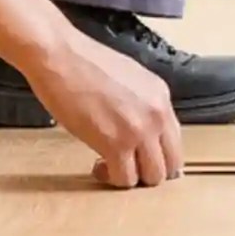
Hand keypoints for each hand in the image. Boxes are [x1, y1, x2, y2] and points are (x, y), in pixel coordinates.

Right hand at [27, 32, 182, 187]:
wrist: (59, 57)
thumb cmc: (83, 63)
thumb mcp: (128, 78)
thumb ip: (141, 104)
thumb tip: (138, 127)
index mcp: (161, 97)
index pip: (175, 141)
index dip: (158, 156)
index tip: (142, 160)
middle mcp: (156, 115)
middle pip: (169, 164)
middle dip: (148, 171)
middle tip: (127, 167)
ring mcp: (139, 131)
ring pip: (151, 177)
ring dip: (130, 177)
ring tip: (109, 165)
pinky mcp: (115, 145)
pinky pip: (125, 178)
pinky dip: (111, 178)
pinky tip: (97, 166)